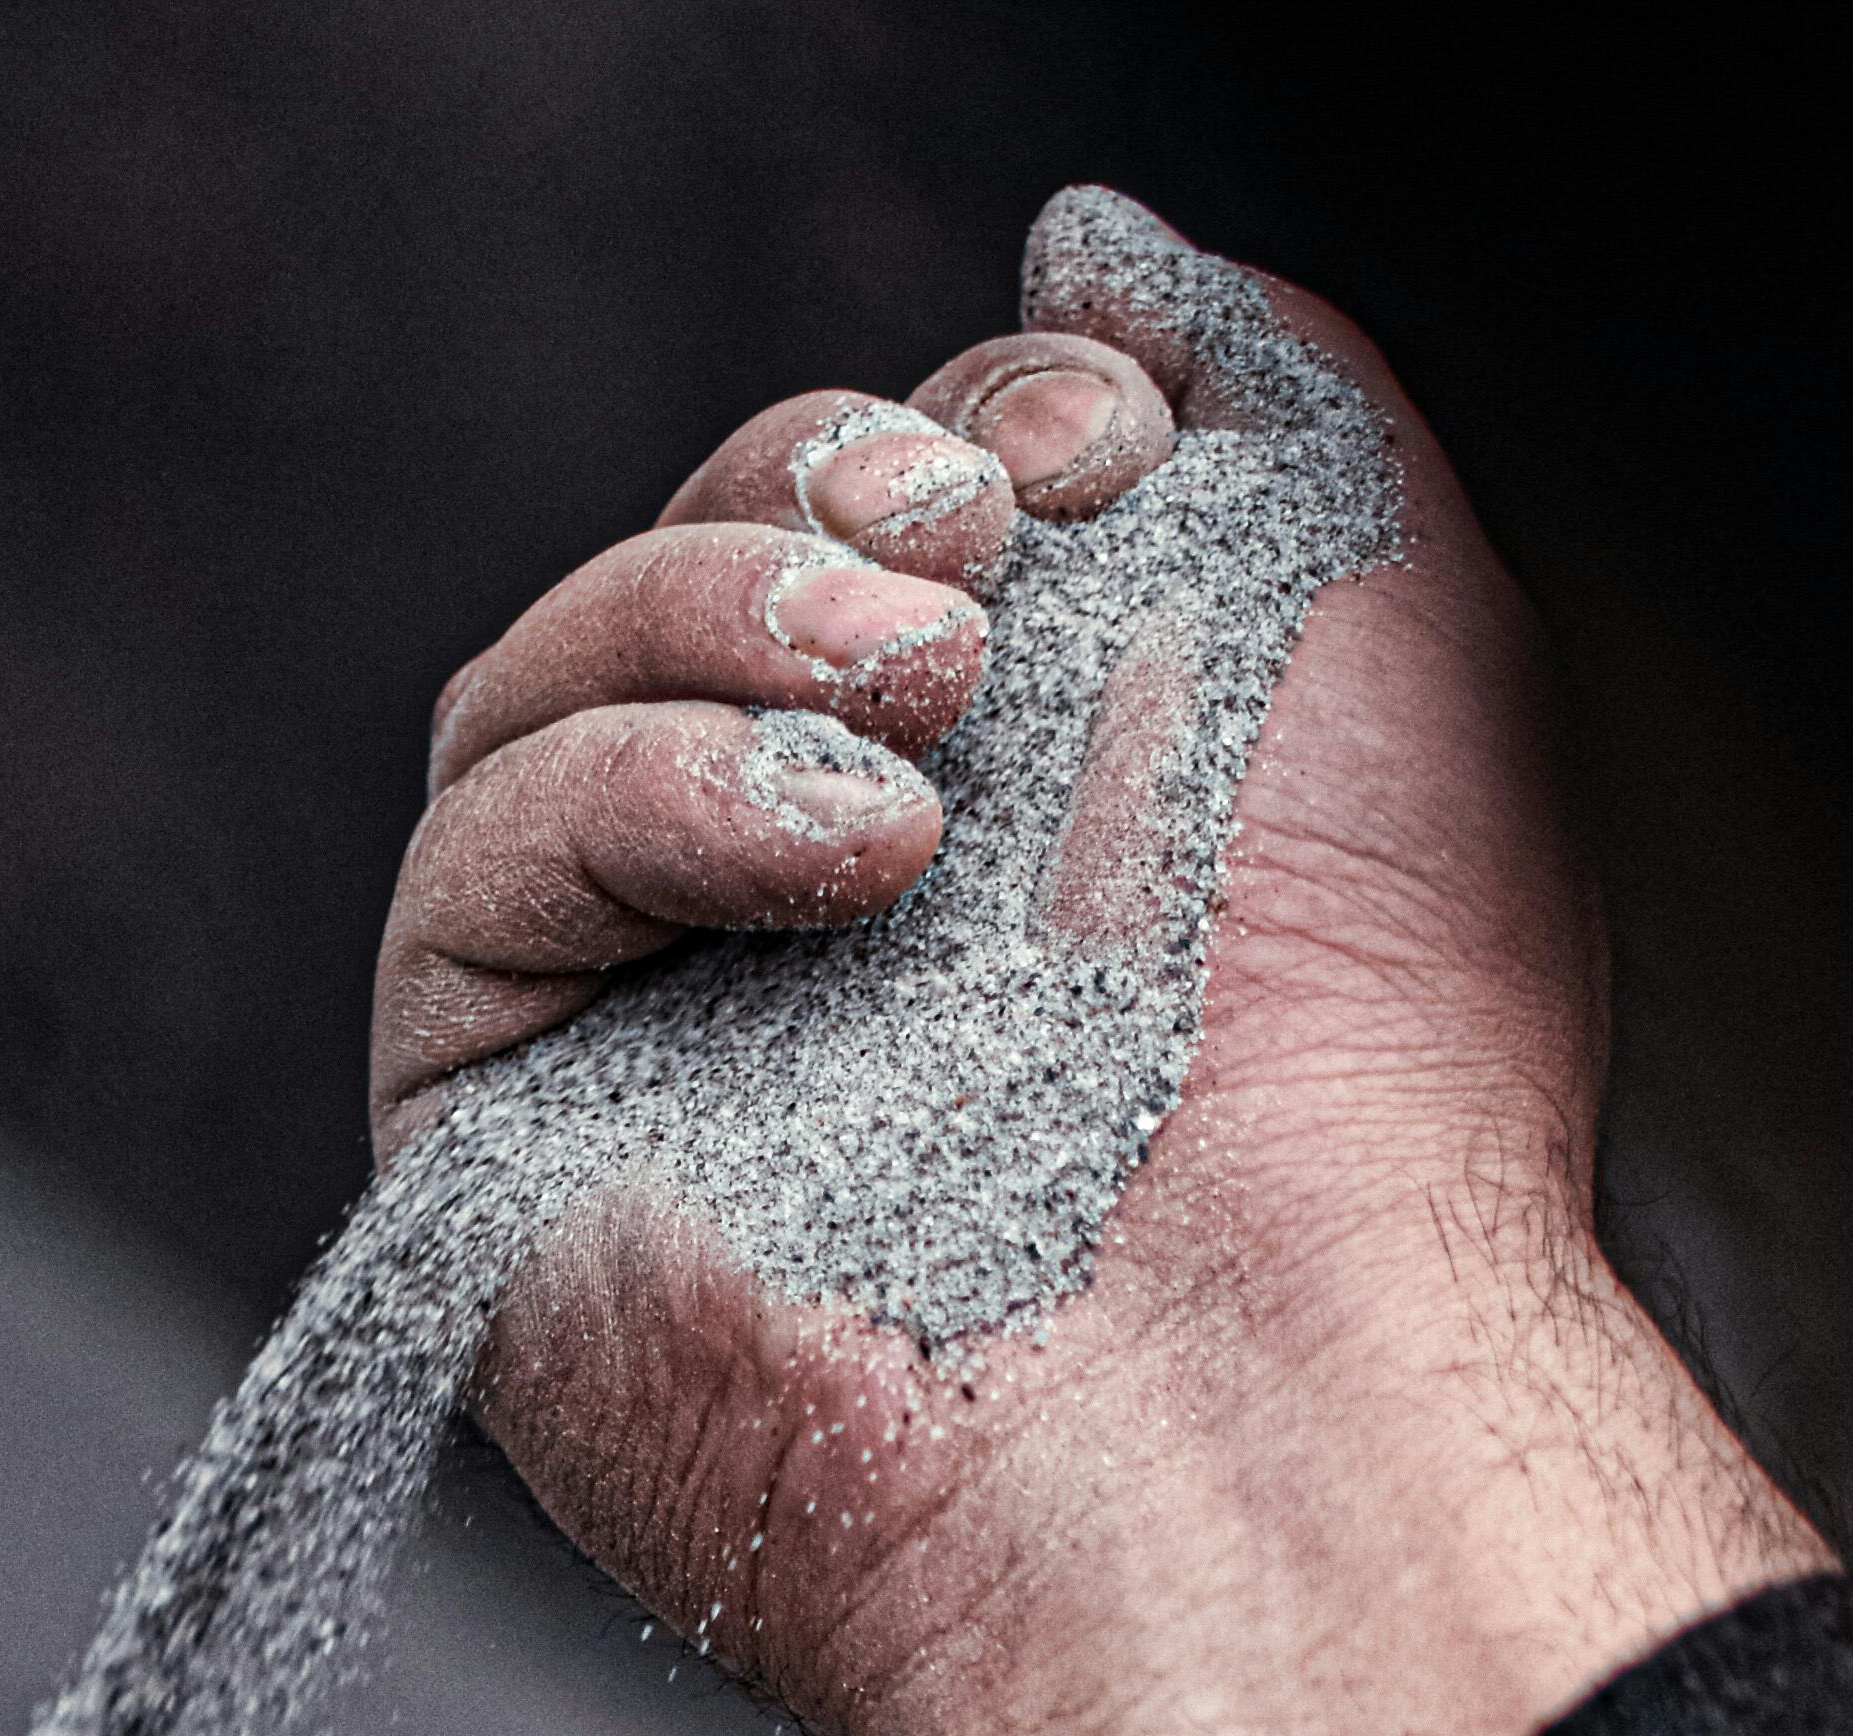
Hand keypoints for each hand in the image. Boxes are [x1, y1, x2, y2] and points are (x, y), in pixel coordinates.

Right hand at [374, 223, 1826, 1735]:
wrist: (1271, 1379)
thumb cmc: (1364, 1064)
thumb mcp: (1385, 616)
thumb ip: (1258, 384)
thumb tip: (1086, 239)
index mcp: (994, 809)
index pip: (857, 515)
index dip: (946, 422)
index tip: (1091, 453)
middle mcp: (801, 924)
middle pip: (675, 562)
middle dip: (816, 493)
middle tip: (981, 577)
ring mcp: (635, 1033)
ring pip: (533, 683)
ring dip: (716, 616)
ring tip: (929, 702)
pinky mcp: (497, 1145)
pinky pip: (467, 872)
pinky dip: (635, 792)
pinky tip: (835, 852)